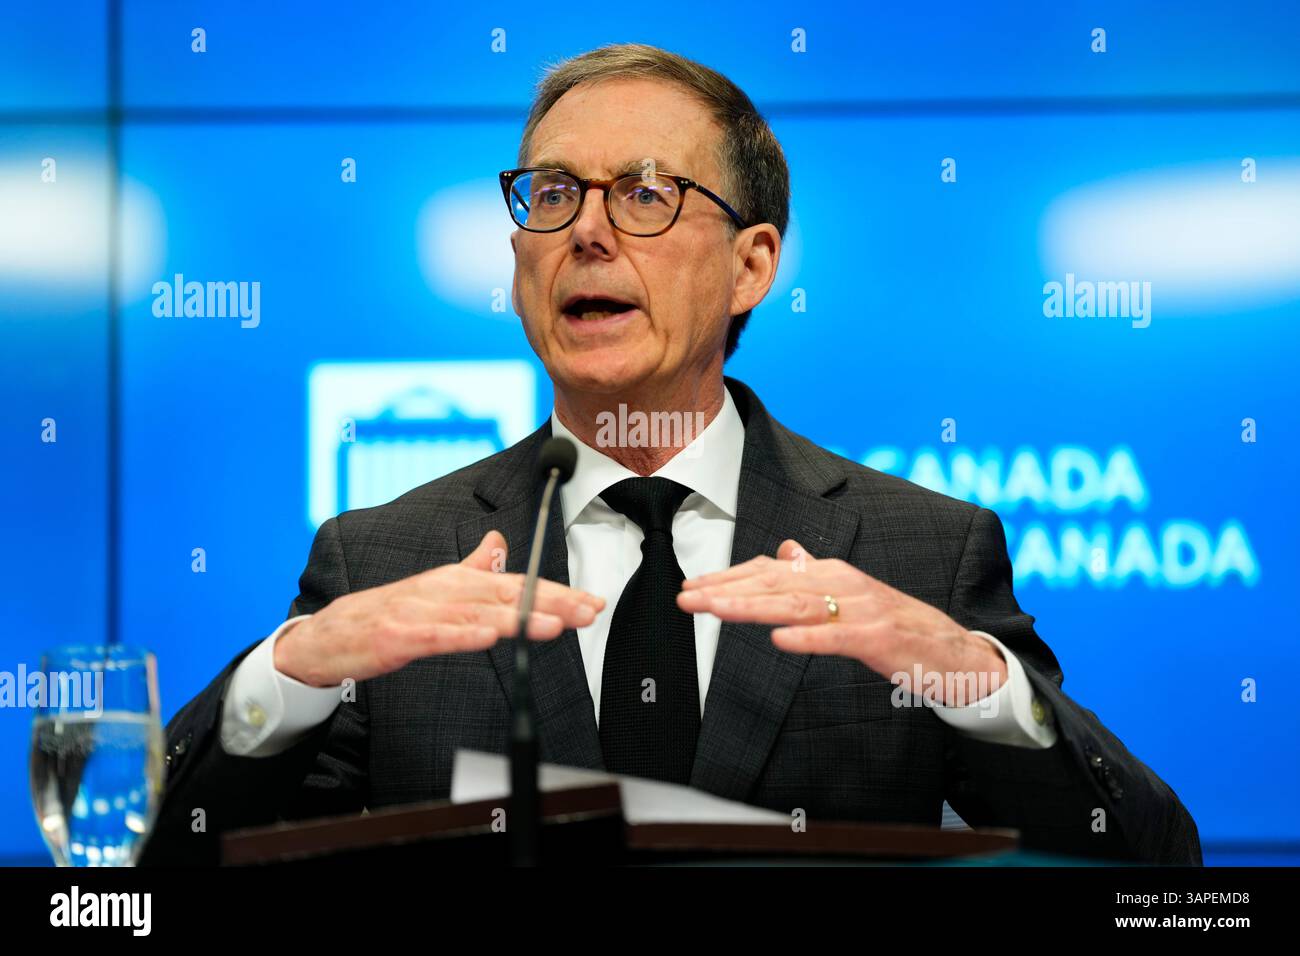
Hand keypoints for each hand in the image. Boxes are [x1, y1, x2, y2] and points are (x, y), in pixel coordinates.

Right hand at [274, 530, 604, 686]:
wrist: (325, 638)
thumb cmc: (383, 616)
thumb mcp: (434, 590)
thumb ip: (470, 568)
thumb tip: (499, 543)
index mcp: (454, 581)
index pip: (514, 584)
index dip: (555, 591)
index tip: (590, 601)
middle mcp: (441, 591)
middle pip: (505, 595)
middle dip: (551, 602)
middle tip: (587, 609)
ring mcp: (418, 612)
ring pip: (477, 613)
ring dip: (518, 618)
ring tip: (554, 623)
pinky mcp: (396, 637)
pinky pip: (435, 636)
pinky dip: (462, 634)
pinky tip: (489, 636)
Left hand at [676, 539, 1006, 705]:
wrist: (955, 653)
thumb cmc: (899, 626)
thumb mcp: (852, 596)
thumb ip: (816, 574)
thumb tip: (785, 550)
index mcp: (832, 573)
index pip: (771, 572)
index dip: (729, 578)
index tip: (692, 587)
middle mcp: (843, 584)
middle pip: (775, 584)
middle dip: (727, 590)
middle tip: (686, 597)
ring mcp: (862, 610)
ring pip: (797, 605)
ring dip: (752, 607)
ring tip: (715, 610)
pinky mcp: (879, 639)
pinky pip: (838, 638)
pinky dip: (808, 637)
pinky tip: (778, 640)